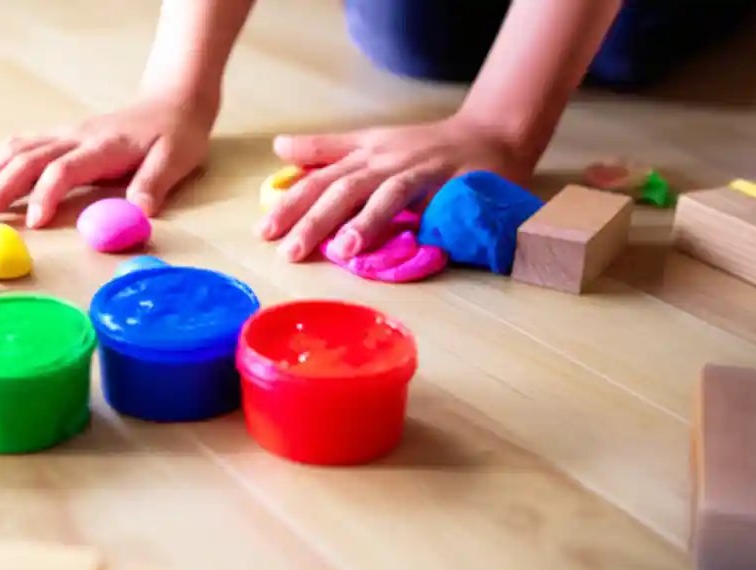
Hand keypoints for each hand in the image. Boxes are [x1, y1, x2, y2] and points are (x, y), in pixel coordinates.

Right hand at [0, 92, 216, 227]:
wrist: (171, 103)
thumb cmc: (174, 136)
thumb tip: (138, 213)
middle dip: (1, 186)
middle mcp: (76, 136)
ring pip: (17, 148)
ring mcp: (65, 133)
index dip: (46, 194)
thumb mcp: (174, 160)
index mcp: (103, 146)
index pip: (64, 168)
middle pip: (28, 157)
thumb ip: (153, 185)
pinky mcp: (60, 136)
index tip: (34, 223)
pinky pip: (20, 145)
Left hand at [256, 114, 533, 261]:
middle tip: (284, 249)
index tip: (262, 230)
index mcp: (363, 153)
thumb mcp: (371, 143)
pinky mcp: (447, 183)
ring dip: (359, 220)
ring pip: (381, 193)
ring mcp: (415, 169)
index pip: (318, 177)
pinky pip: (423, 202)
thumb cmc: (427, 147)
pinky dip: (406, 219)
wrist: (493, 135)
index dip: (289, 202)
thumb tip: (280, 148)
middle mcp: (383, 159)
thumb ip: (327, 149)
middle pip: (339, 186)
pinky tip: (392, 239)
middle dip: (311, 217)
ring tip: (338, 249)